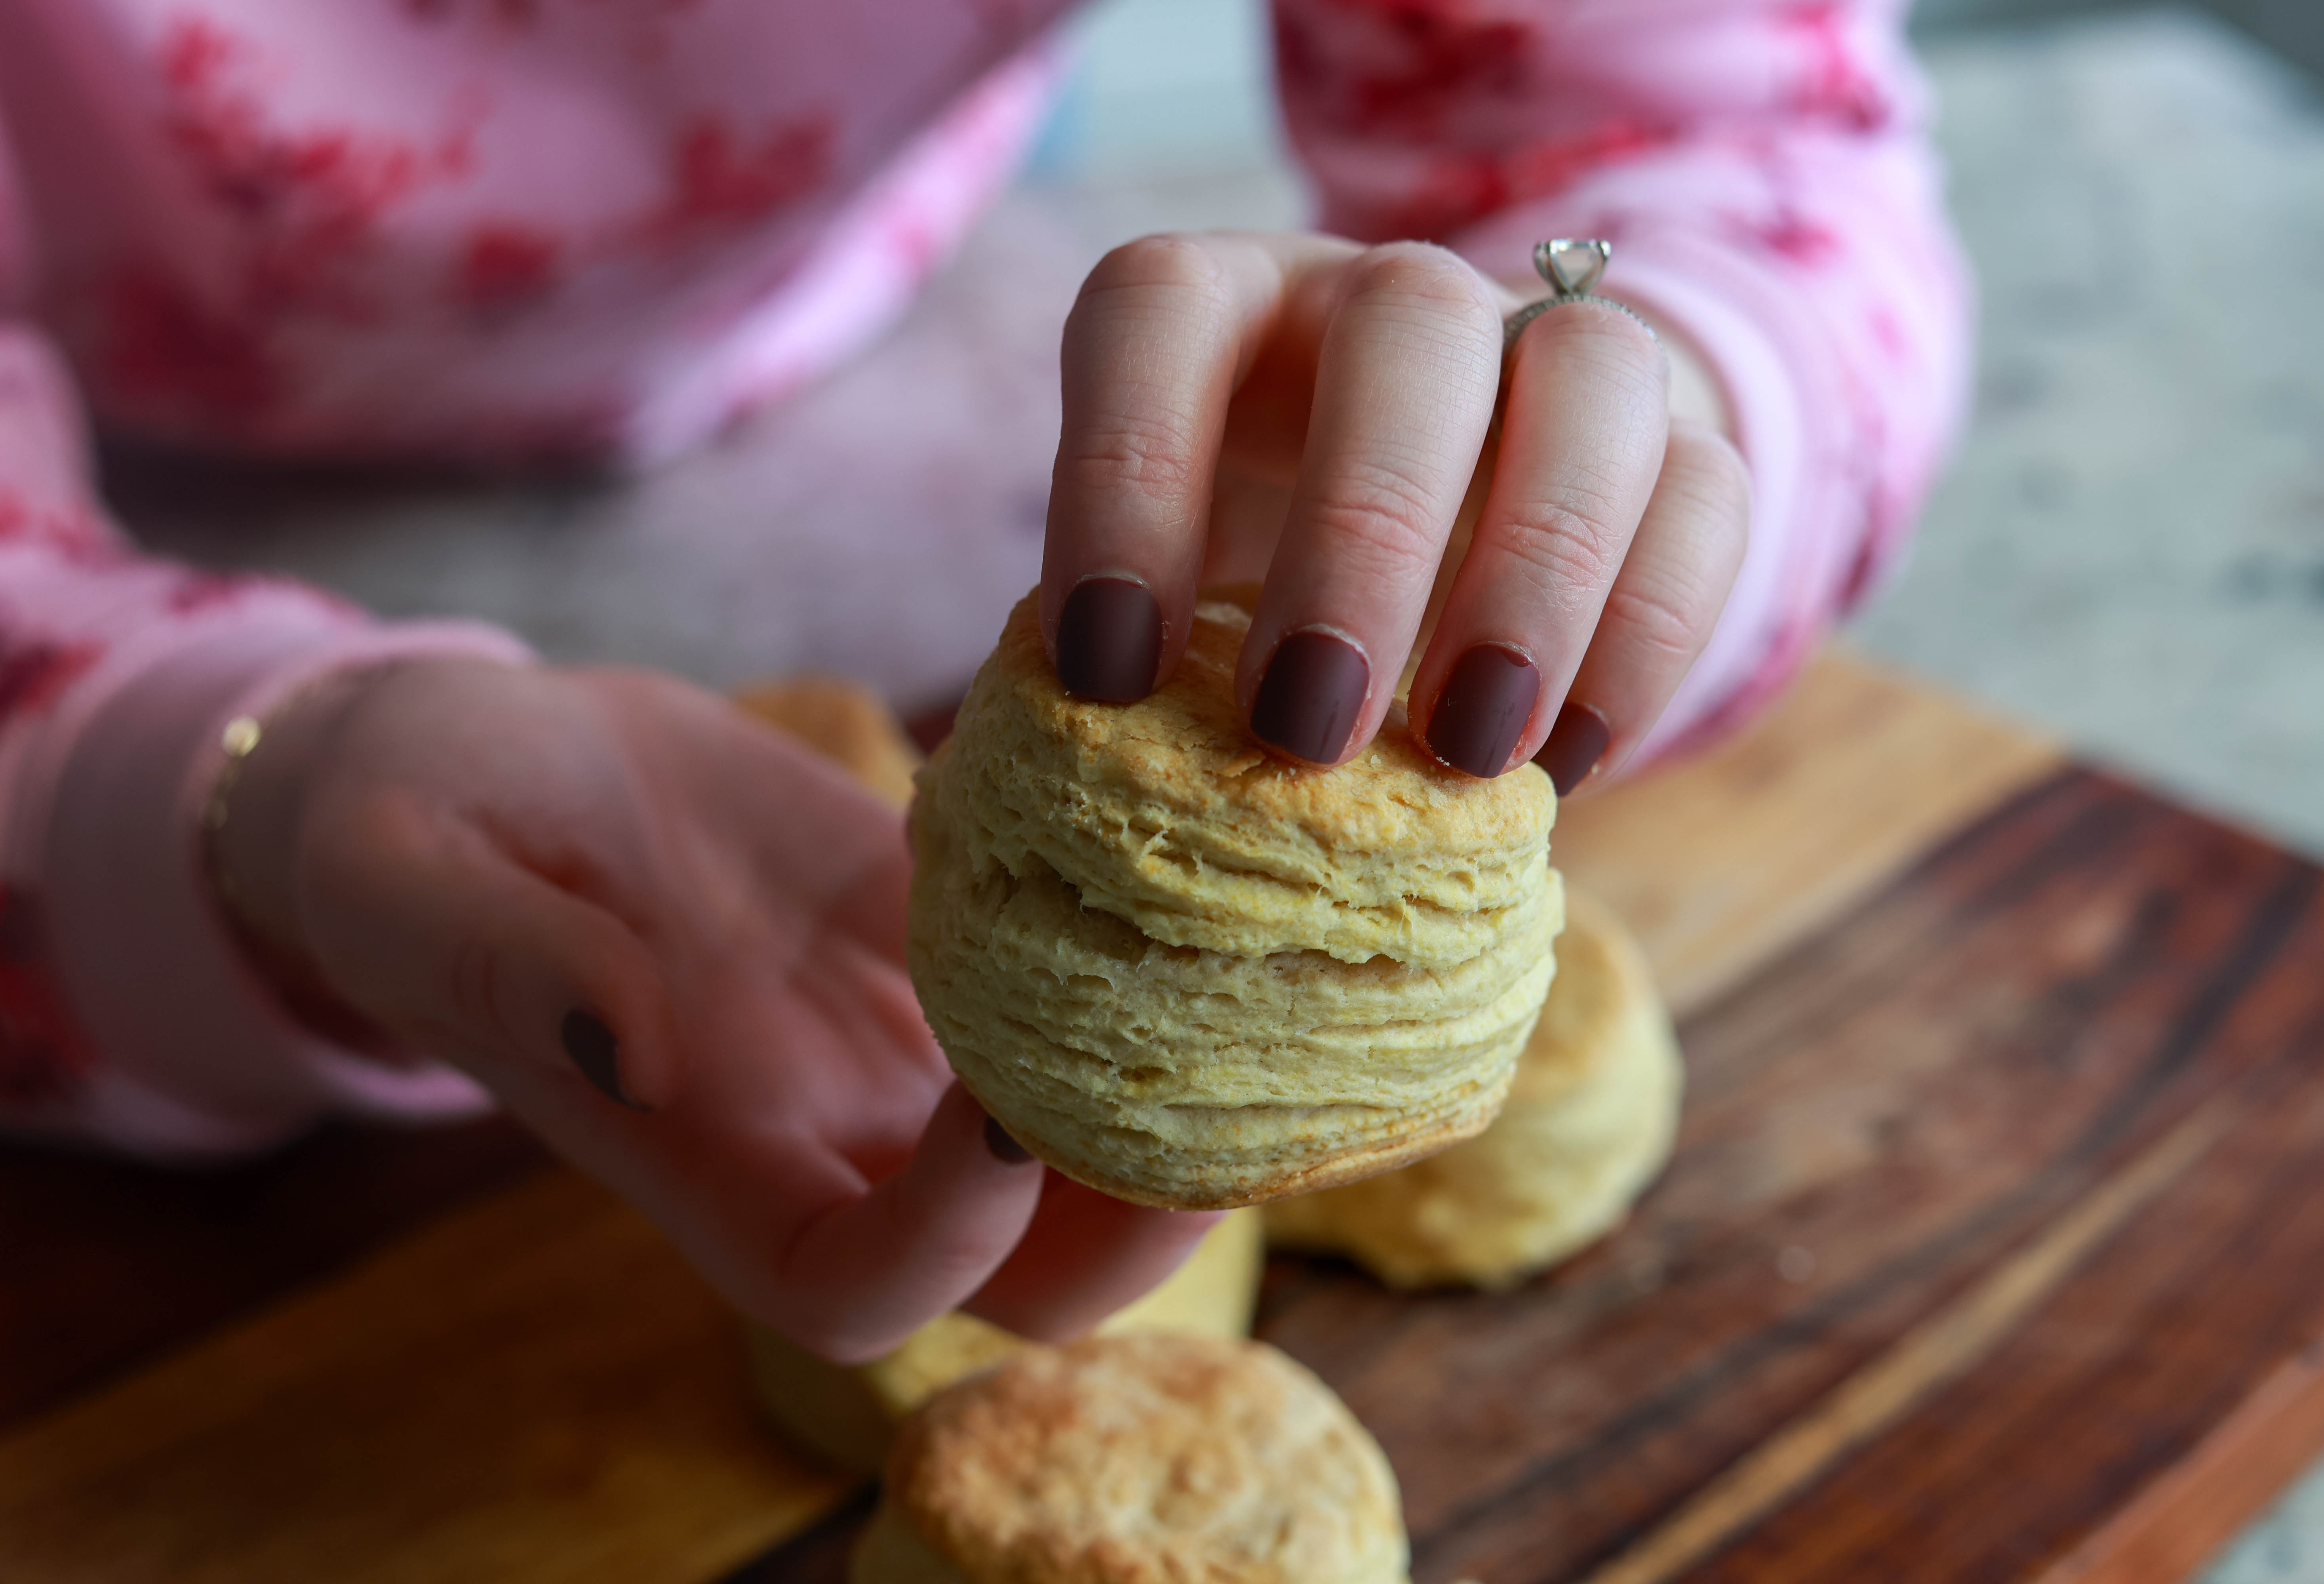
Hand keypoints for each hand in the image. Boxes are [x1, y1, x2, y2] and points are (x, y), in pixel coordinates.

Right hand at [210, 657, 1213, 1360]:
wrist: (486, 757)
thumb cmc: (414, 825)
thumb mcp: (412, 878)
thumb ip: (510, 965)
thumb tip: (628, 1041)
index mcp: (700, 1158)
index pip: (853, 1289)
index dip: (950, 1239)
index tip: (1013, 1111)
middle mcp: (821, 1131)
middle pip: (1022, 1269)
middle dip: (1133, 1218)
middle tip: (1222, 1081)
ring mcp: (894, 1042)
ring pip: (1084, 1144)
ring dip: (1178, 1093)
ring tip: (1255, 968)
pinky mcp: (940, 934)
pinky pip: (1073, 981)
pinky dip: (1145, 946)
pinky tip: (1186, 833)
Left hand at [1040, 232, 1750, 790]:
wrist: (1441, 529)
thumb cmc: (1250, 582)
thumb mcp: (1169, 590)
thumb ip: (1126, 663)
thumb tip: (1063, 815)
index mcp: (1232, 306)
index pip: (1161, 313)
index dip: (1122, 480)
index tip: (1105, 676)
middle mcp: (1393, 297)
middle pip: (1408, 328)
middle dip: (1360, 535)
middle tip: (1304, 729)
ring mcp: (1554, 351)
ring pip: (1594, 380)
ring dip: (1534, 574)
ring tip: (1465, 757)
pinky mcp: (1683, 441)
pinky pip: (1708, 499)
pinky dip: (1643, 642)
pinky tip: (1561, 768)